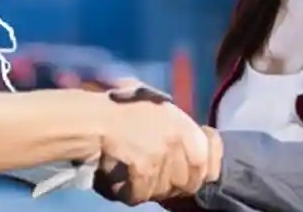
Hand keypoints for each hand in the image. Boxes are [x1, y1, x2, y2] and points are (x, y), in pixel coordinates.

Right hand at [93, 91, 208, 205]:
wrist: (92, 118)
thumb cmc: (121, 107)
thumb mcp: (158, 106)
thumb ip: (178, 126)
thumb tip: (192, 142)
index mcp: (186, 126)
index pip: (210, 160)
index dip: (203, 169)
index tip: (192, 170)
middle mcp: (179, 144)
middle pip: (189, 182)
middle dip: (174, 182)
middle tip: (154, 174)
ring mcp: (162, 161)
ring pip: (165, 192)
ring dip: (151, 187)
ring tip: (133, 172)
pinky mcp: (143, 175)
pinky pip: (143, 196)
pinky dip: (131, 191)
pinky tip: (120, 177)